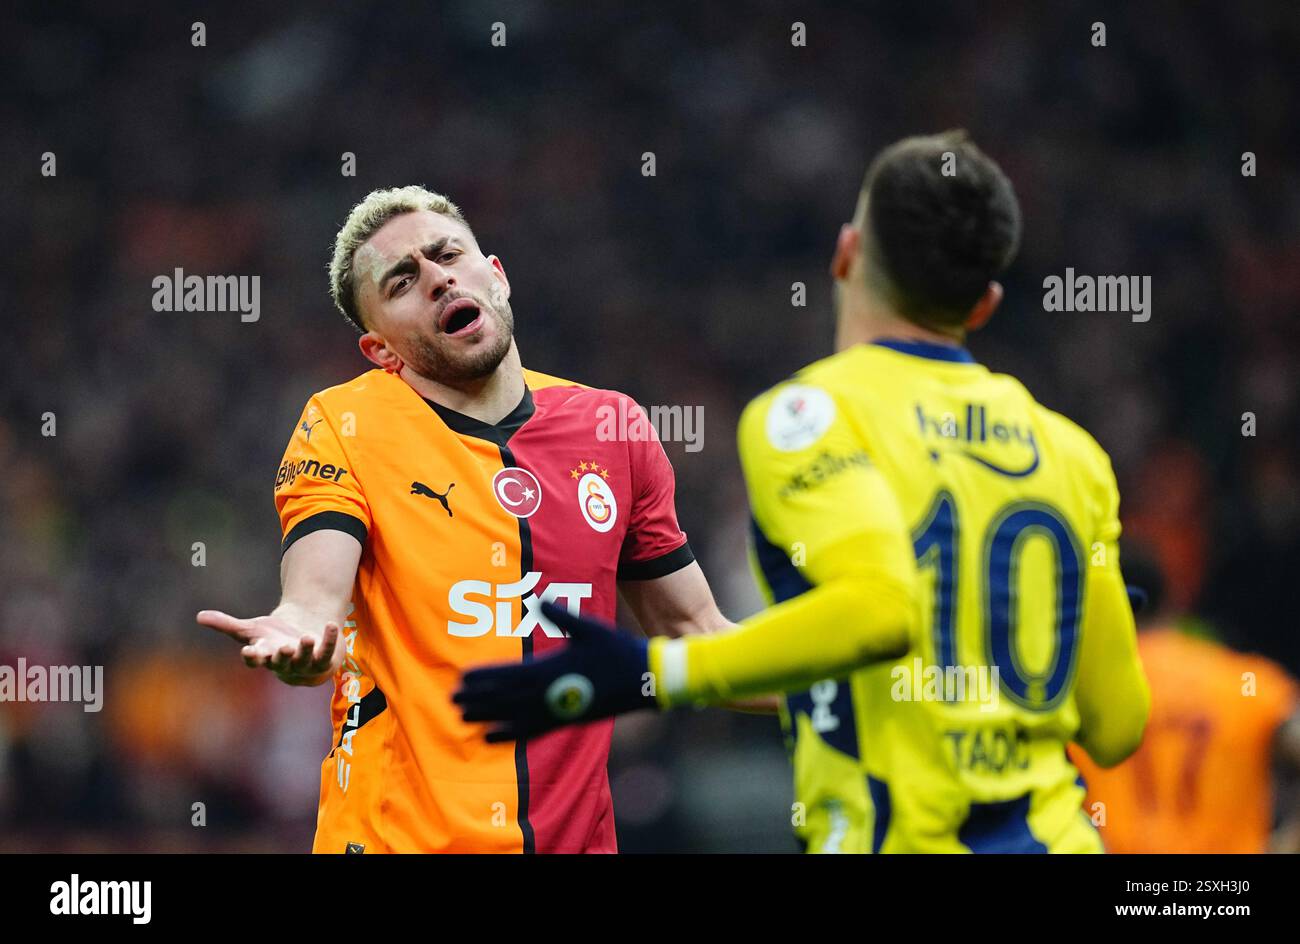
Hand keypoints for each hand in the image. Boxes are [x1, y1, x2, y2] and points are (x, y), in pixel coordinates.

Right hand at [197, 609, 339, 685]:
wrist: (304, 645)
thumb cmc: (274, 638)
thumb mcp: (251, 630)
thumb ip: (226, 625)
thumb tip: (198, 616)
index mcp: (264, 656)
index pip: (255, 660)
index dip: (252, 657)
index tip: (249, 650)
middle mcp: (283, 662)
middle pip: (280, 661)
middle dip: (281, 655)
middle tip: (283, 647)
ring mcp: (304, 662)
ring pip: (304, 659)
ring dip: (306, 649)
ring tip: (308, 637)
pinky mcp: (323, 658)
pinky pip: (327, 651)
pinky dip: (330, 639)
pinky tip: (332, 625)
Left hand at [454, 602, 654, 741]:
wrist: (644, 680)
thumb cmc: (617, 650)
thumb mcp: (590, 628)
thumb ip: (562, 616)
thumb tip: (540, 598)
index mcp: (554, 669)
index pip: (511, 675)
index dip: (485, 678)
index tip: (462, 678)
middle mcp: (551, 693)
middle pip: (506, 698)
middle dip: (478, 698)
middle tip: (451, 699)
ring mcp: (558, 710)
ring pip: (514, 717)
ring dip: (487, 717)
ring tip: (462, 718)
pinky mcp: (566, 720)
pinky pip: (532, 731)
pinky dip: (511, 735)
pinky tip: (492, 737)